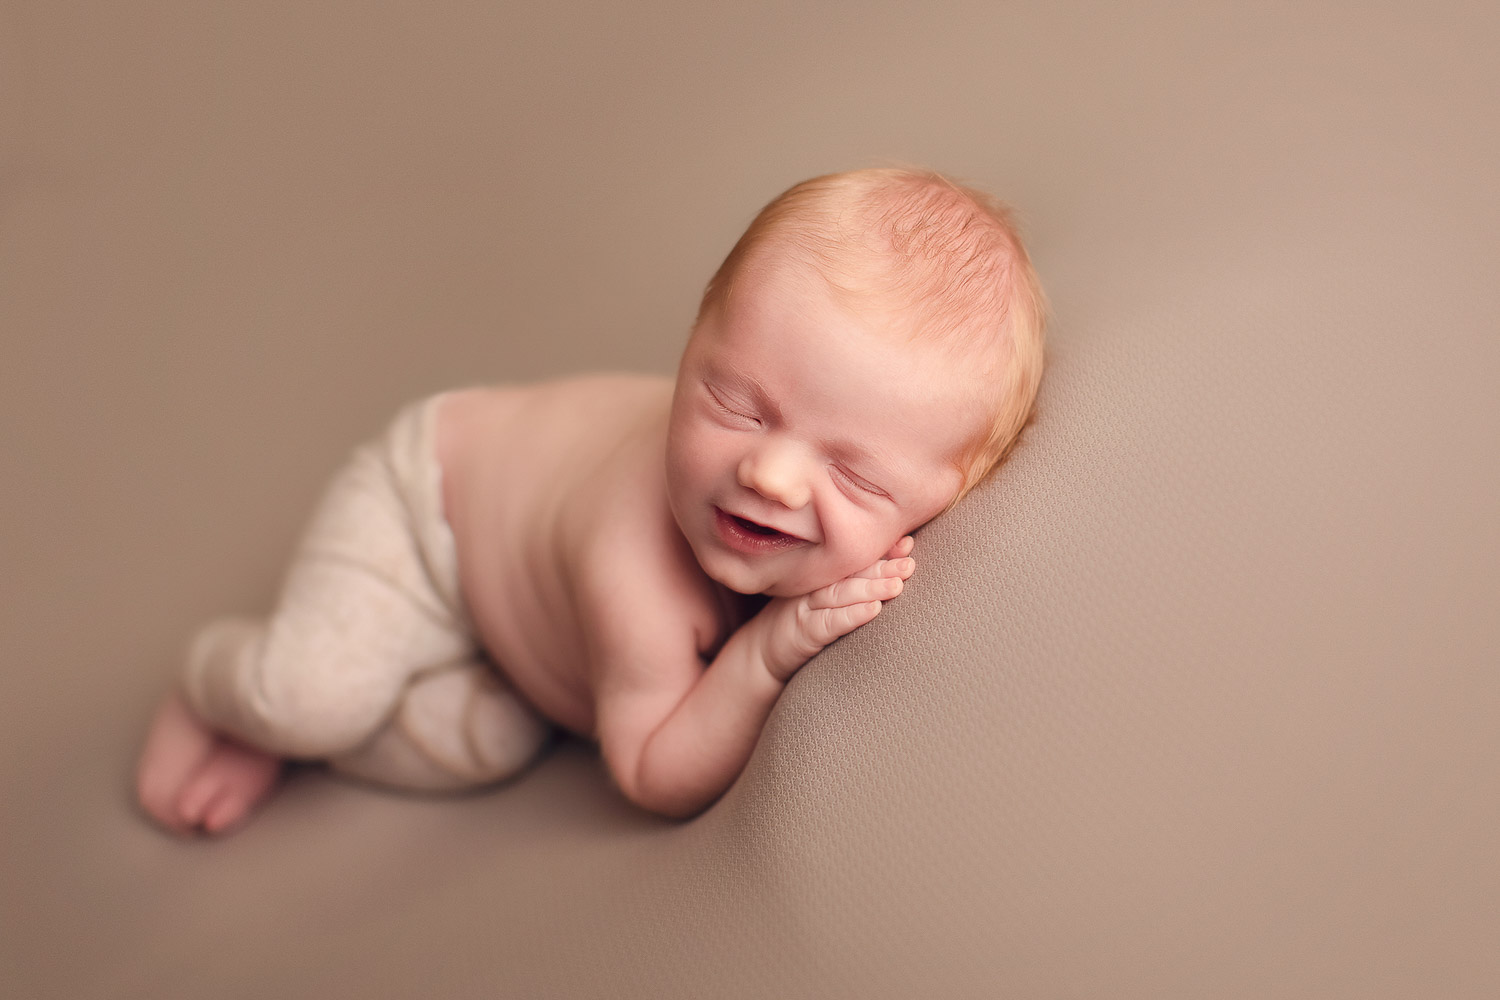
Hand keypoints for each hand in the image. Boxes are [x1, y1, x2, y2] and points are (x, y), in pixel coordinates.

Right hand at [758, 536, 916, 681]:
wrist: (762, 653)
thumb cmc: (802, 624)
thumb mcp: (826, 601)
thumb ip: (852, 583)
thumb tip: (894, 570)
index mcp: (823, 575)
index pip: (856, 559)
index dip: (882, 551)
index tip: (907, 544)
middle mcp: (814, 585)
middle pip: (851, 572)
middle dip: (882, 567)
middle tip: (908, 563)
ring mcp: (806, 607)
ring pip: (841, 593)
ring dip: (871, 587)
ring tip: (896, 584)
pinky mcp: (802, 632)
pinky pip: (830, 622)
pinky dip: (852, 615)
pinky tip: (873, 609)